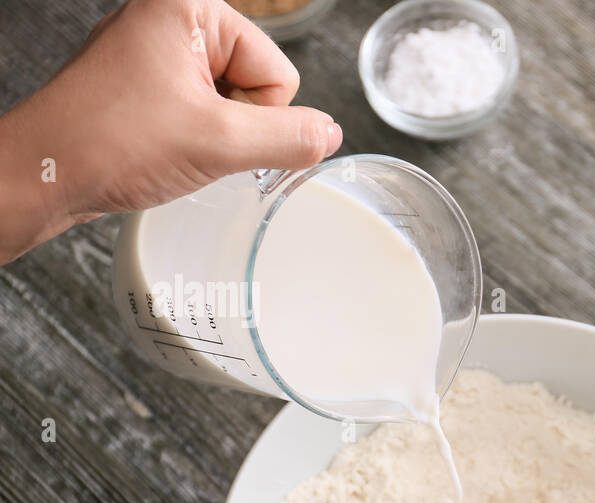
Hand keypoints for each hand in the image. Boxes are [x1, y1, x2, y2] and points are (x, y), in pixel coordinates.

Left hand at [0, 0, 341, 262]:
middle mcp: (173, 20)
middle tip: (186, 136)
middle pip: (258, 84)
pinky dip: (194, 139)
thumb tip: (332, 135)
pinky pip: (204, 112)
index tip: (208, 125)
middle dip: (234, 124)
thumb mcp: (220, 143)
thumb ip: (290, 138)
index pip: (278, 72)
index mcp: (190, 9)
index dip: (255, 114)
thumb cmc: (109, 143)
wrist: (43, 173)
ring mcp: (157, 51)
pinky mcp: (146, 82)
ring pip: (232, 104)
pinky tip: (162, 147)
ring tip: (168, 142)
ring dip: (214, 135)